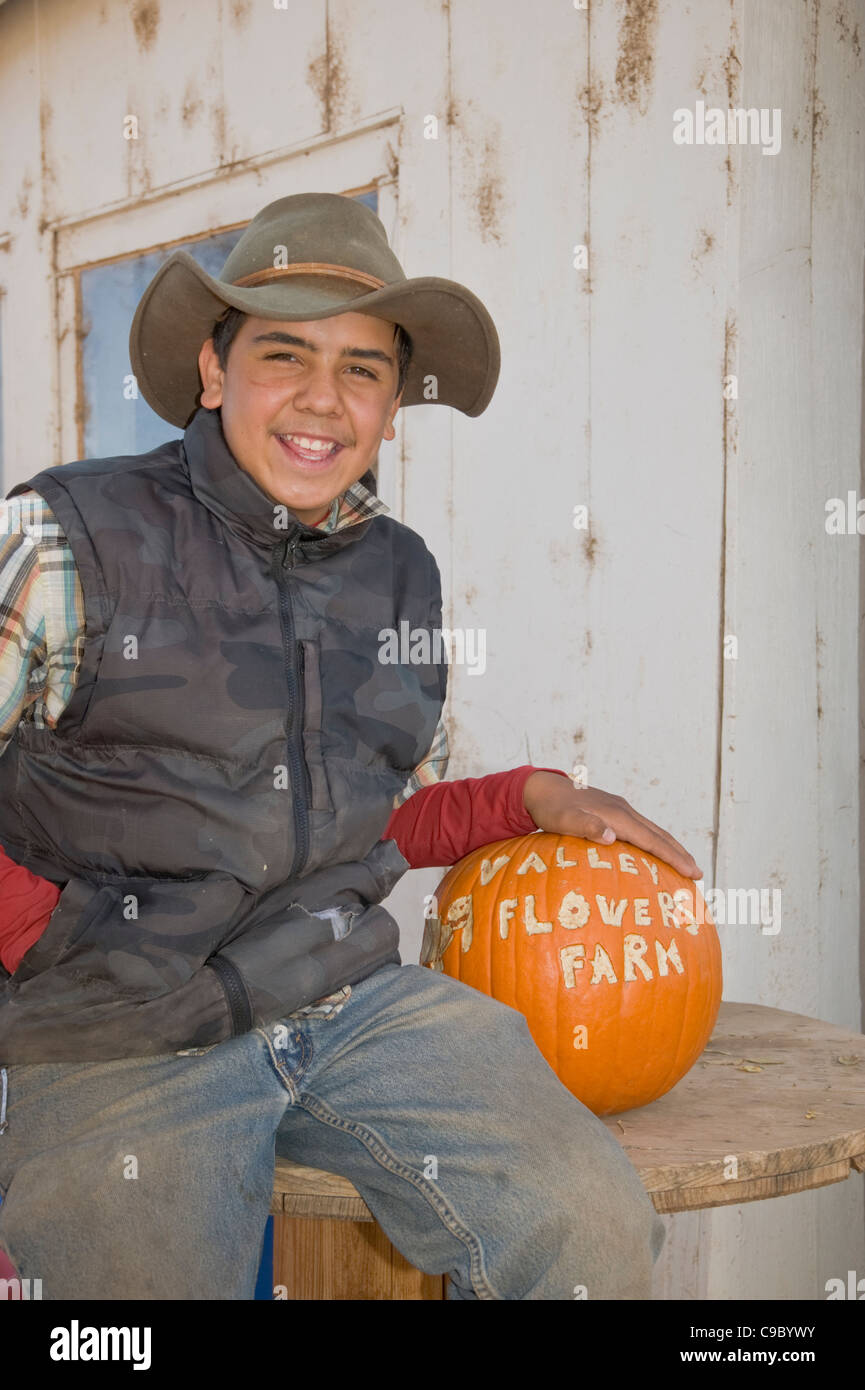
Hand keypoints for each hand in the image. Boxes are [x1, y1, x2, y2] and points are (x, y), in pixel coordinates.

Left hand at [522, 773, 702, 879]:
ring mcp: (620, 810)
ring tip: (685, 865)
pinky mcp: (613, 812)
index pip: (653, 840)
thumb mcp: (563, 820)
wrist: (542, 789)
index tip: (693, 872)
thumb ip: (585, 826)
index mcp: (617, 816)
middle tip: (698, 874)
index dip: (674, 857)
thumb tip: (611, 836)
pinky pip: (641, 829)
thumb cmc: (551, 809)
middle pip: (659, 834)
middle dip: (680, 853)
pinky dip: (655, 842)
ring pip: (652, 830)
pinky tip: (653, 854)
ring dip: (670, 847)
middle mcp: (624, 811)